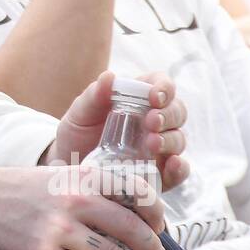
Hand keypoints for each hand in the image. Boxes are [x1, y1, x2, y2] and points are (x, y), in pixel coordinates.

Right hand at [0, 162, 168, 249]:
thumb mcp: (54, 176)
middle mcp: (73, 200)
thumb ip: (85, 189)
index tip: (161, 227)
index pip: (134, 191)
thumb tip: (122, 214)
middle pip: (130, 229)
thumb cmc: (14, 190)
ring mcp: (58, 230)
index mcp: (80, 176)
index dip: (155, 213)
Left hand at [42, 70, 188, 194]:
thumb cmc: (78, 131)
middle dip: (167, 115)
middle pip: (177, 112)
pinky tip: (173, 165)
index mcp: (140, 98)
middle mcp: (155, 121)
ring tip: (151, 144)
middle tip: (151, 122)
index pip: (162, 85)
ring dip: (170, 140)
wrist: (68, 164)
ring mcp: (159, 148)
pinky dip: (181, 168)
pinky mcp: (159, 173)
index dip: (164, 88)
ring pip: (179, 140)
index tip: (154, 97)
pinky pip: (178, 171)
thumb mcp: (81, 112)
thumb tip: (109, 76)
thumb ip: (94, 95)